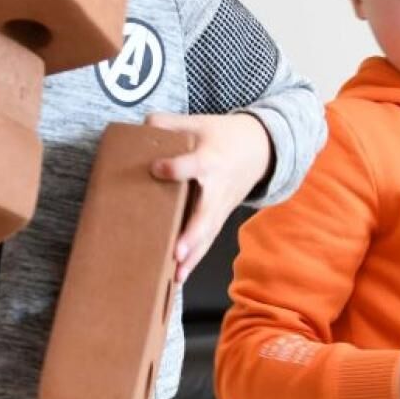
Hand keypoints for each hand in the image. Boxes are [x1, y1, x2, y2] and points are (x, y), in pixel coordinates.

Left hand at [143, 110, 271, 283]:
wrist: (261, 150)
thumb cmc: (223, 135)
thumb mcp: (198, 121)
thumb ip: (167, 124)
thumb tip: (138, 132)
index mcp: (210, 159)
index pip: (194, 165)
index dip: (176, 167)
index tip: (157, 168)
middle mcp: (217, 187)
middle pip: (206, 213)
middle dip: (192, 234)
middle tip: (177, 251)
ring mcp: (220, 207)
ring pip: (207, 234)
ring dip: (193, 256)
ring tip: (176, 274)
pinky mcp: (219, 219)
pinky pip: (207, 241)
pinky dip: (195, 259)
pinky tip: (178, 277)